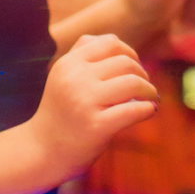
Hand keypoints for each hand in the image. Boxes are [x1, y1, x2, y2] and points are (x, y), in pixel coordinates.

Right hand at [26, 34, 155, 174]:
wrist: (43, 151)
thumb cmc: (61, 113)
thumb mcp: (63, 77)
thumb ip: (83, 56)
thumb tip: (117, 42)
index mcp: (69, 64)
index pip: (111, 43)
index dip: (130, 53)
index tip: (134, 70)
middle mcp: (75, 79)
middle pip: (126, 62)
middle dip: (143, 74)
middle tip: (146, 89)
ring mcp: (85, 102)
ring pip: (134, 83)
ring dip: (150, 91)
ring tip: (151, 99)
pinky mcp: (96, 126)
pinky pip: (135, 110)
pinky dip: (148, 109)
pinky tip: (149, 111)